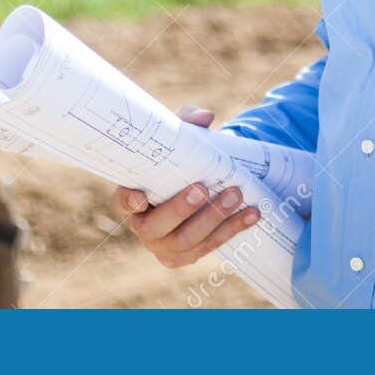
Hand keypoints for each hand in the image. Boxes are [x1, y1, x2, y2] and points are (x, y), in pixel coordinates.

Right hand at [114, 105, 259, 268]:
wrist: (201, 184)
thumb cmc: (181, 159)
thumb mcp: (180, 138)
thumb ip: (188, 123)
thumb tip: (205, 117)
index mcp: (132, 197)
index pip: (122, 202)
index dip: (128, 202)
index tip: (140, 199)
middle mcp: (143, 227)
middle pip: (157, 227)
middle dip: (181, 209)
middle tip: (203, 188)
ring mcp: (164, 246)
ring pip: (187, 240)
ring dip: (214, 218)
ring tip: (235, 195)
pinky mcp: (187, 256)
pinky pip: (209, 246)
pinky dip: (232, 229)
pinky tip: (251, 214)